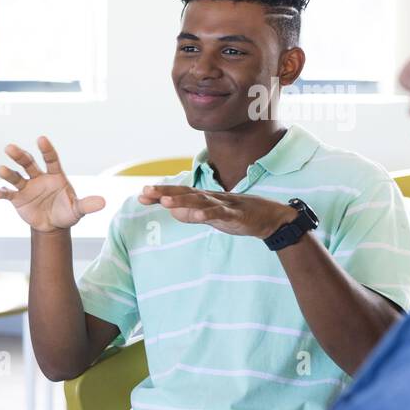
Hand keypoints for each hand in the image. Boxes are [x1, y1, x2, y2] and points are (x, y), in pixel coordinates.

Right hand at [0, 136, 105, 232]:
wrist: (53, 225)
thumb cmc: (67, 213)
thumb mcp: (78, 210)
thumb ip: (87, 205)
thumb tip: (103, 202)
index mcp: (55, 175)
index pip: (50, 159)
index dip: (46, 149)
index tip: (41, 139)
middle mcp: (39, 177)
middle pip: (28, 163)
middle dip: (19, 155)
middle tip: (9, 148)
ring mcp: (27, 187)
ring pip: (16, 176)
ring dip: (7, 173)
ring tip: (0, 169)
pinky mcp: (17, 198)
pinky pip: (8, 194)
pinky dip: (1, 193)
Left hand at [139, 184, 295, 238]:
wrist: (268, 218)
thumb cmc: (237, 214)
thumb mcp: (210, 216)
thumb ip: (191, 214)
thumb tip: (171, 212)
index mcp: (203, 198)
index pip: (178, 193)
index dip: (160, 193)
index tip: (141, 195)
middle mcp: (210, 198)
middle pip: (184, 193)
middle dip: (164, 192)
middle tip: (145, 191)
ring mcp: (222, 205)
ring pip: (199, 202)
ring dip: (181, 201)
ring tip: (164, 202)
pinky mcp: (235, 214)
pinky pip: (219, 214)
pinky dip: (208, 214)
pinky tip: (197, 216)